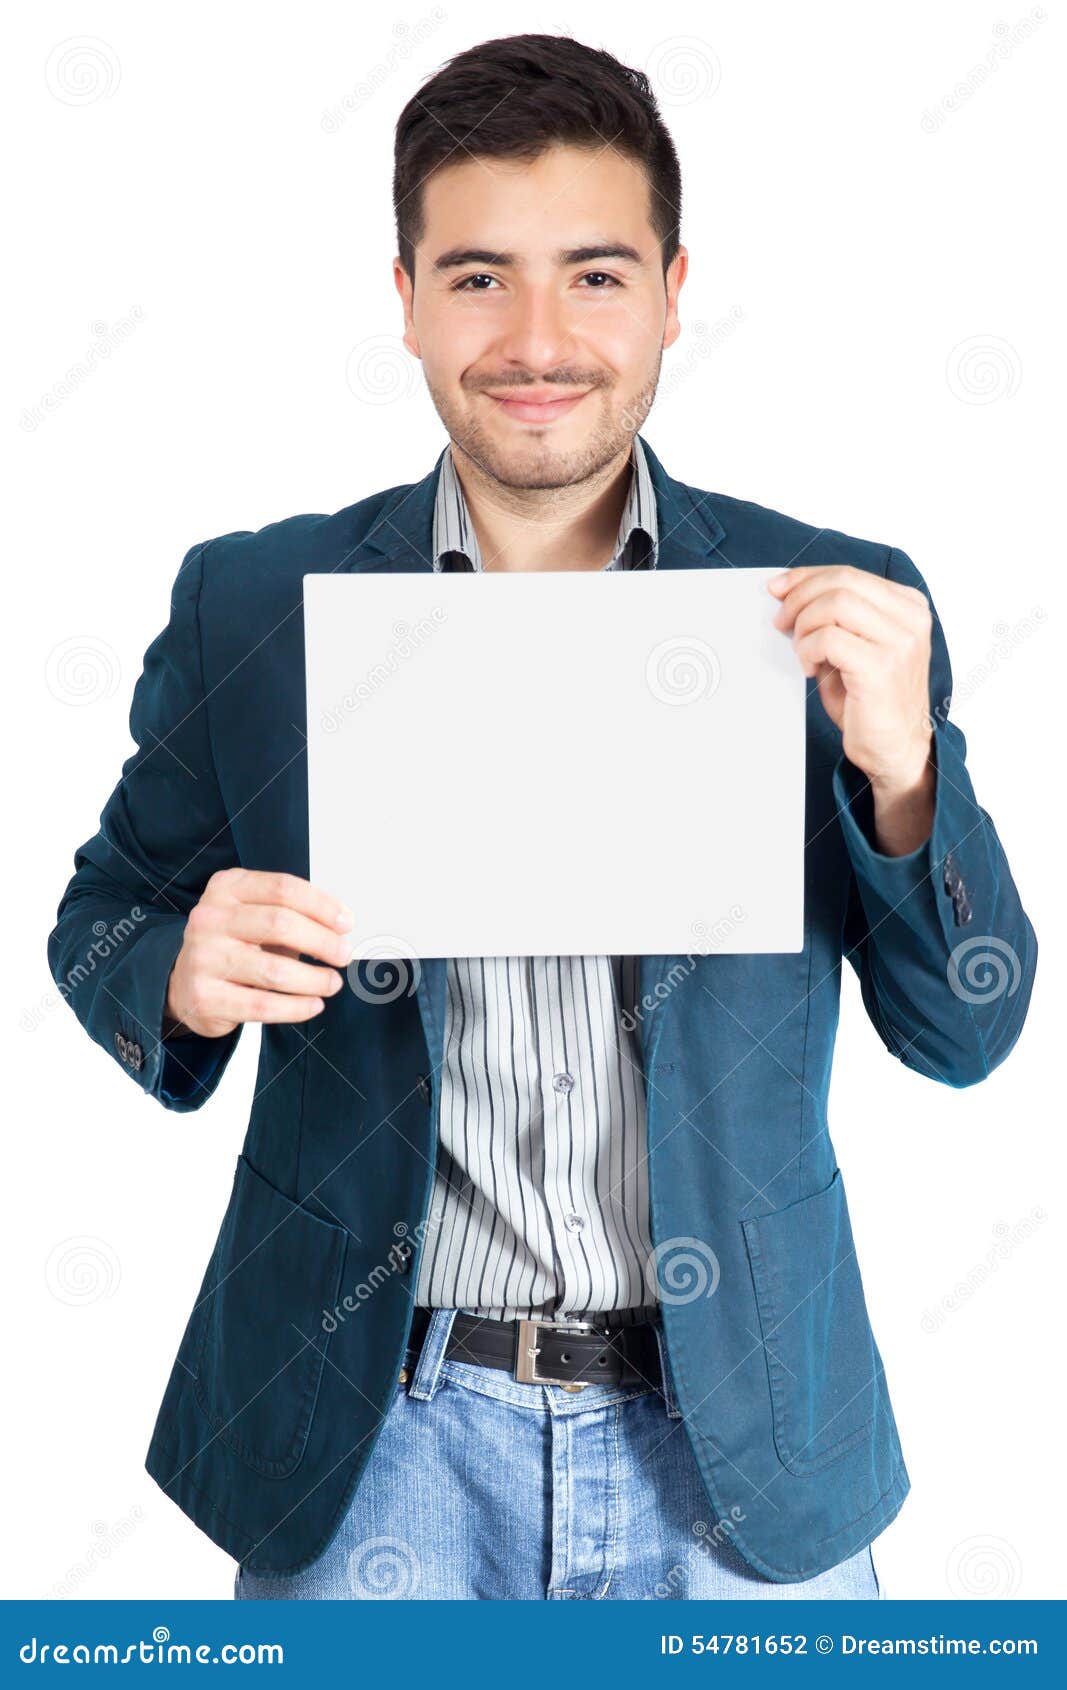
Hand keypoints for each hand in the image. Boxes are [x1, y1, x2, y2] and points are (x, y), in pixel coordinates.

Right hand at [163, 868, 353, 1039]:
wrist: (183, 982)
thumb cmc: (232, 944)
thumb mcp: (254, 914)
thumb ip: (291, 913)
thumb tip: (341, 928)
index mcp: (226, 888)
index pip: (283, 888)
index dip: (322, 905)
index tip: (347, 923)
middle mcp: (210, 918)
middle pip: (281, 924)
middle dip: (322, 942)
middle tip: (343, 955)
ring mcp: (203, 958)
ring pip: (275, 970)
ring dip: (314, 979)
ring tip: (332, 983)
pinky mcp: (205, 997)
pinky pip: (263, 1005)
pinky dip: (297, 1007)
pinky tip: (313, 1005)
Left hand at [767, 564, 933, 789]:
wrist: (894, 749)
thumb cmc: (871, 700)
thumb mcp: (854, 646)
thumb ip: (833, 617)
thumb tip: (786, 591)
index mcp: (908, 607)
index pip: (849, 573)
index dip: (807, 577)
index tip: (778, 589)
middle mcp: (910, 619)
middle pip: (841, 582)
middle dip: (799, 598)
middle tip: (781, 623)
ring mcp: (900, 642)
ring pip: (834, 604)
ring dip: (804, 625)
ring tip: (801, 651)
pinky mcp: (882, 667)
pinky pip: (829, 639)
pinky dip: (808, 650)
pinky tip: (810, 669)